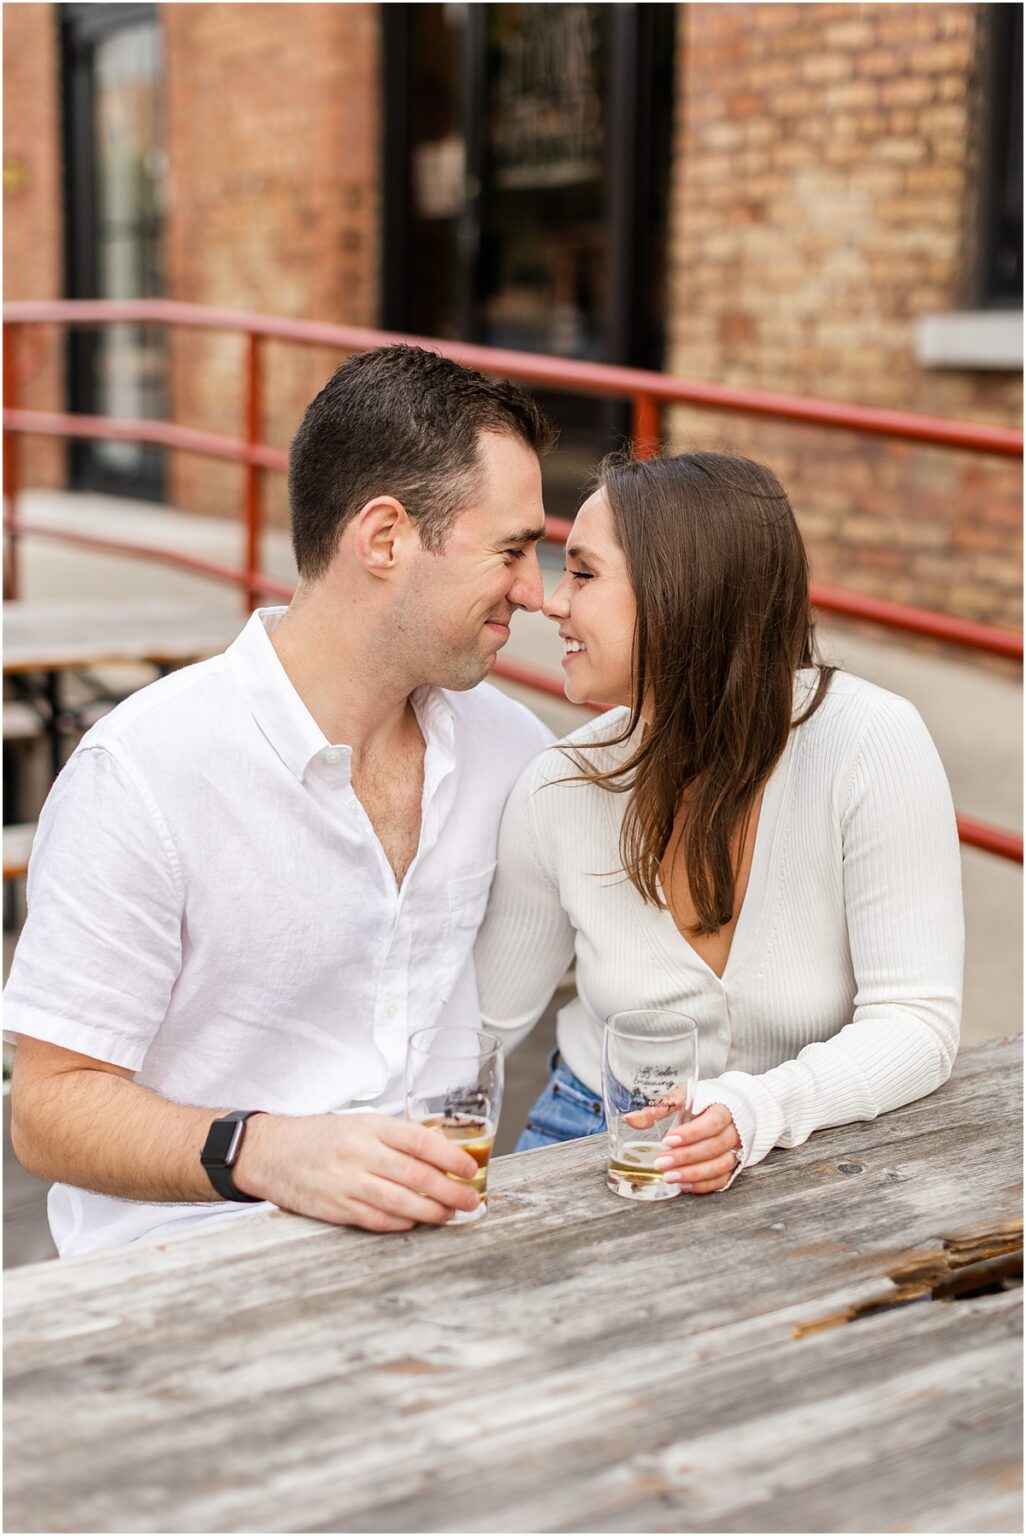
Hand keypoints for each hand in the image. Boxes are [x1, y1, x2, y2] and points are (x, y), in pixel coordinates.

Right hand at [233, 1111, 480, 1230]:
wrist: (271, 1152)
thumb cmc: (320, 1136)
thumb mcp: (358, 1123)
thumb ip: (394, 1137)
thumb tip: (438, 1155)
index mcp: (369, 1127)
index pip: (419, 1141)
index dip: (449, 1157)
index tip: (469, 1169)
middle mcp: (359, 1153)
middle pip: (415, 1175)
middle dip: (449, 1191)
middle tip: (470, 1200)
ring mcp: (346, 1183)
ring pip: (399, 1202)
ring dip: (430, 1212)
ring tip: (450, 1215)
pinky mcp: (335, 1208)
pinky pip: (376, 1220)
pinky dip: (401, 1223)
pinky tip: (416, 1222)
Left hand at [651, 1103, 740, 1193]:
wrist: (731, 1107)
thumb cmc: (705, 1100)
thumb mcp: (684, 1095)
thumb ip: (661, 1107)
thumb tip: (631, 1119)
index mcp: (724, 1108)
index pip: (712, 1122)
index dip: (691, 1133)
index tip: (668, 1140)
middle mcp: (734, 1131)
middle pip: (714, 1147)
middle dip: (686, 1157)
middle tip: (661, 1162)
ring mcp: (736, 1149)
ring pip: (719, 1166)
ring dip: (693, 1174)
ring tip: (669, 1176)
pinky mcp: (733, 1164)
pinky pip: (721, 1179)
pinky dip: (702, 1185)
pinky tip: (682, 1184)